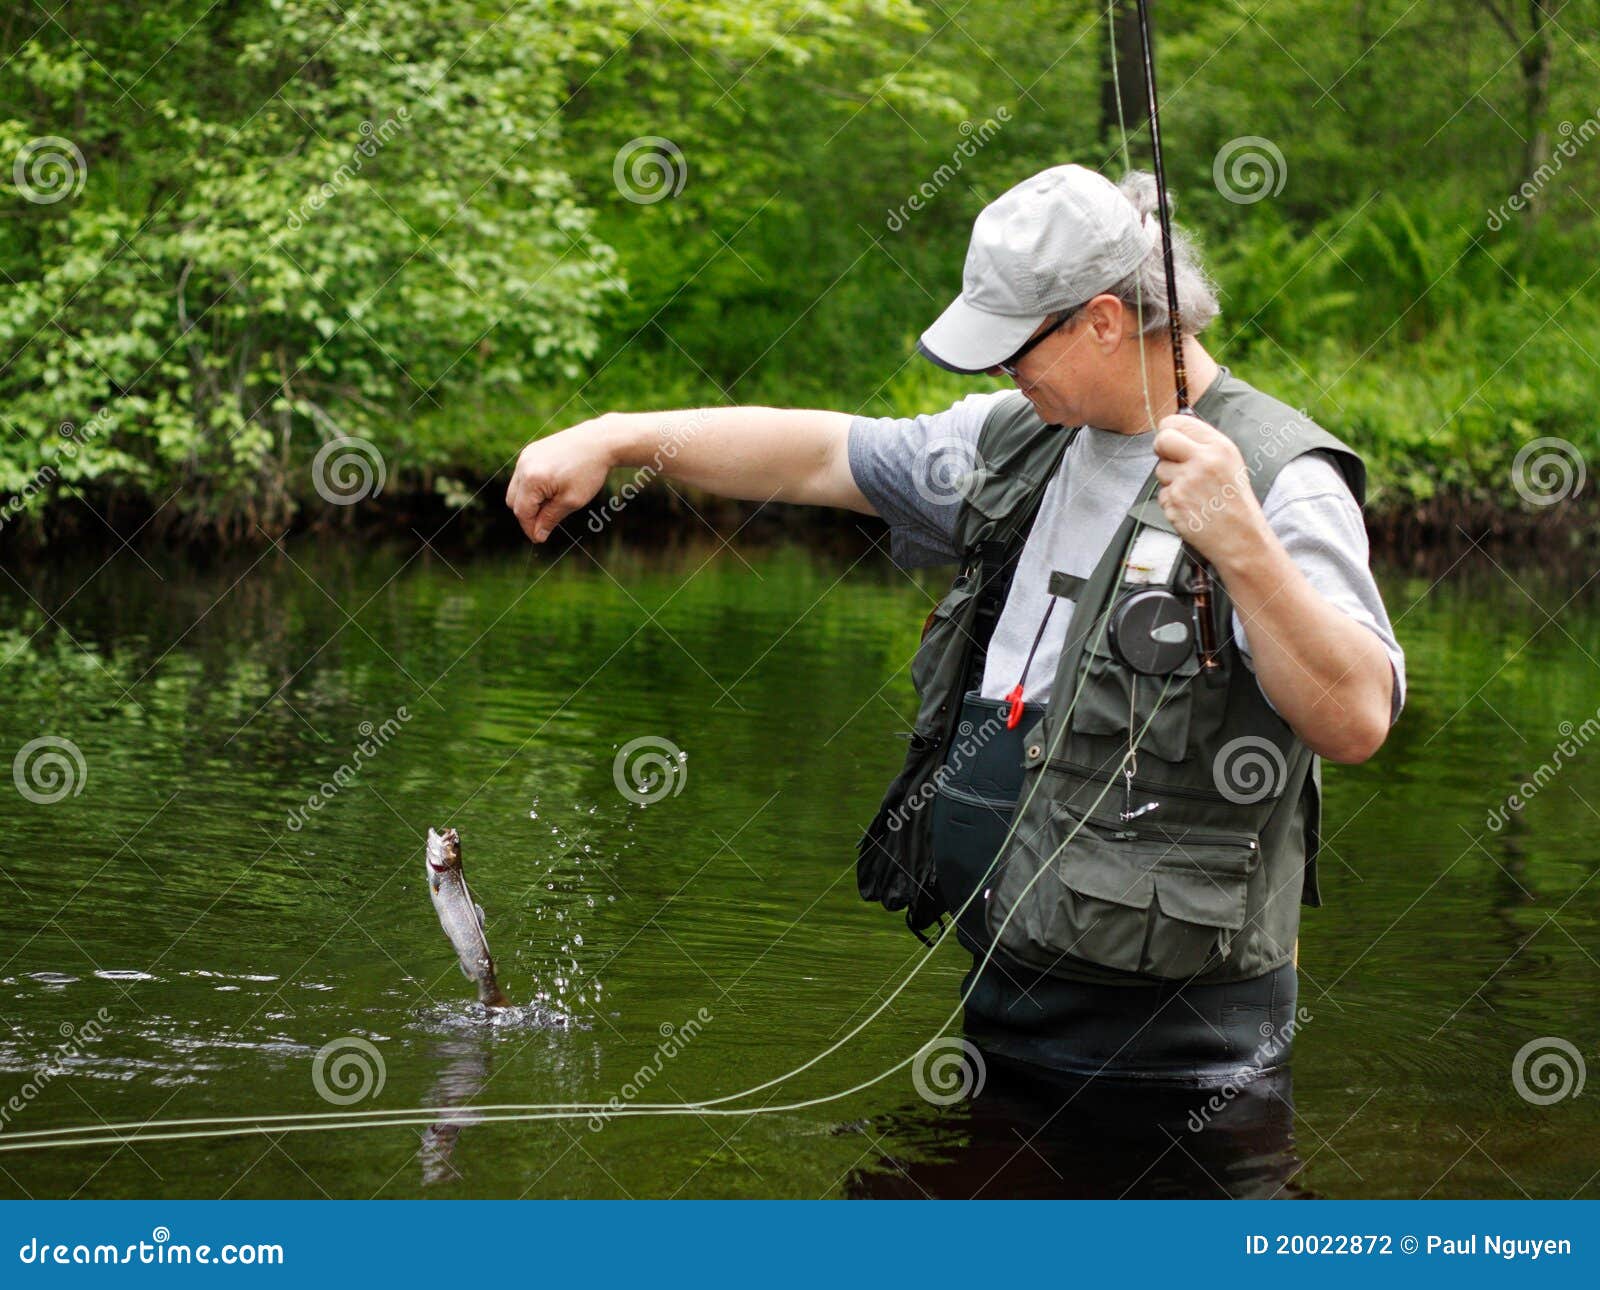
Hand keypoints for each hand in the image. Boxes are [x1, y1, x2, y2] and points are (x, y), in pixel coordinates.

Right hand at [505, 416, 619, 542]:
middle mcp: (523, 466)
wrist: (598, 441)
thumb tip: (538, 535)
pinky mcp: (531, 451)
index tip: (541, 539)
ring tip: (552, 503)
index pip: (522, 512)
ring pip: (516, 489)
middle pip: (513, 502)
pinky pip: (523, 475)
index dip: (530, 529)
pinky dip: (531, 487)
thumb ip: (550, 519)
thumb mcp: (571, 501)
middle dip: (527, 515)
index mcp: (532, 479)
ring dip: (528, 501)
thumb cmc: (588, 472)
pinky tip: (552, 488)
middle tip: (547, 522)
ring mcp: (525, 456)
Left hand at [1151, 414, 1267, 570]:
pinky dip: (1171, 501)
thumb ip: (1202, 444)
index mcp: (1218, 446)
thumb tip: (1171, 430)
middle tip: (1171, 460)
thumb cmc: (1234, 500)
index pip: (1177, 423)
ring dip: (1170, 480)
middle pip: (1162, 440)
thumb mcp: (1229, 462)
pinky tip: (1190, 508)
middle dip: (1161, 449)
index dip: (1169, 431)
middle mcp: (1202, 460)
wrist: (1241, 538)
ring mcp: (1186, 482)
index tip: (1170, 439)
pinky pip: (1161, 494)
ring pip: (1160, 469)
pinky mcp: (1174, 502)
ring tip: (1193, 492)